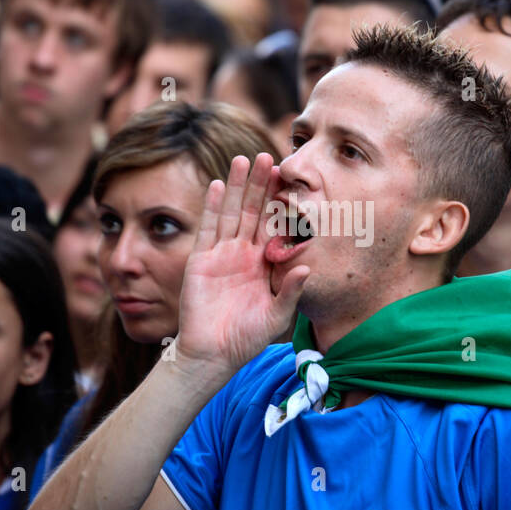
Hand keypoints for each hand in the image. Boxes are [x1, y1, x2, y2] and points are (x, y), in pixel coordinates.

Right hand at [173, 153, 308, 372]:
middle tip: (269, 156)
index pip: (275, 224)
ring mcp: (222, 253)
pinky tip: (216, 185)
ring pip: (230, 212)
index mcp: (266, 262)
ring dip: (236, 186)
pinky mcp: (201, 259)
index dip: (281, 202)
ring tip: (242, 159)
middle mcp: (244, 253)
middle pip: (253, 210)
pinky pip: (208, 228)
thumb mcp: (276, 316)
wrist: (213, 353)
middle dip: (260, 184)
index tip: (291, 177)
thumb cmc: (247, 338)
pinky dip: (211, 206)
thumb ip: (291, 292)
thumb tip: (308, 269)